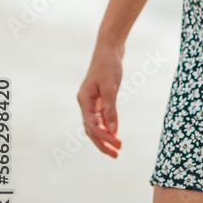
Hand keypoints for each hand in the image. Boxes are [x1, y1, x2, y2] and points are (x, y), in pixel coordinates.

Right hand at [76, 41, 123, 156]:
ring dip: (106, 136)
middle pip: (91, 129)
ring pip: (95, 124)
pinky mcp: (98, 97)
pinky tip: (115, 132)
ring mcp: (91, 100)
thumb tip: (113, 131)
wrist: (109, 47)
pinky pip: (100, 117)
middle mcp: (85, 103)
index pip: (92, 126)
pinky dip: (107, 125)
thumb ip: (110, 109)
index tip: (117, 145)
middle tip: (116, 155)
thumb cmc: (109, 65)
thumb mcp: (111, 87)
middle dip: (103, 143)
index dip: (104, 138)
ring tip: (117, 148)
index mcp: (84, 101)